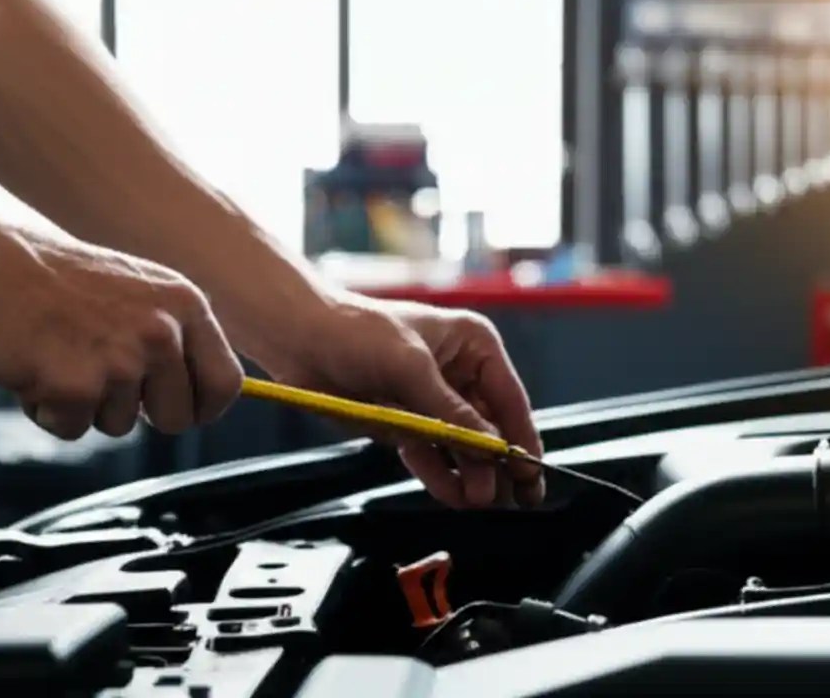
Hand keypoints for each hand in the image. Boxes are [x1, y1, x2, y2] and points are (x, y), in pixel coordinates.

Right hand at [0, 214, 241, 438]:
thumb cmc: (53, 280)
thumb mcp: (139, 291)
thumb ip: (175, 334)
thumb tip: (208, 392)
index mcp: (186, 303)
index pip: (226, 382)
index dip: (205, 408)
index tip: (188, 413)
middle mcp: (162, 330)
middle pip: (178, 418)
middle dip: (141, 415)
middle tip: (101, 381)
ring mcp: (121, 359)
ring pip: (120, 426)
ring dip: (87, 406)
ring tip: (60, 356)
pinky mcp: (77, 386)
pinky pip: (72, 429)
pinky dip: (48, 411)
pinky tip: (34, 368)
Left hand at [251, 291, 543, 508]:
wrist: (298, 338)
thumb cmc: (356, 330)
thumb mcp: (411, 368)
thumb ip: (451, 412)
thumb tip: (491, 446)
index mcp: (474, 347)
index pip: (510, 400)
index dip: (522, 438)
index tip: (532, 472)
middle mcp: (461, 375)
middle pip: (492, 429)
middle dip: (498, 463)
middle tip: (514, 497)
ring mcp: (434, 402)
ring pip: (464, 448)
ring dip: (472, 475)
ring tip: (477, 499)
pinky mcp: (408, 424)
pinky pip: (433, 456)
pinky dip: (442, 476)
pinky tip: (453, 494)